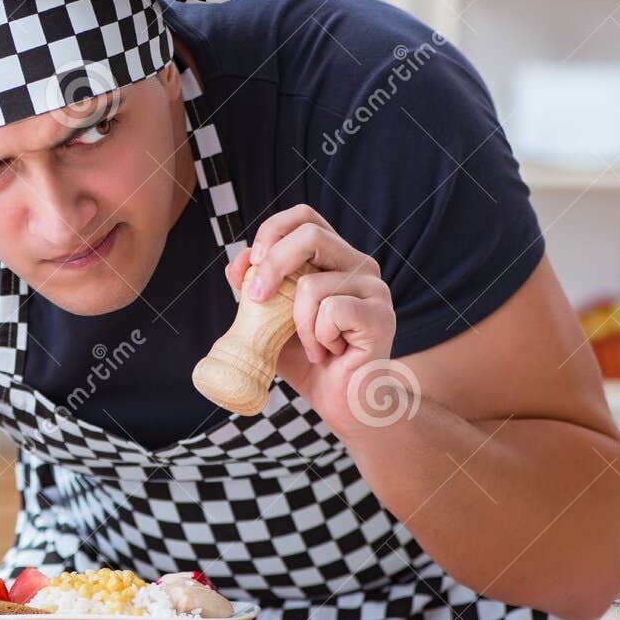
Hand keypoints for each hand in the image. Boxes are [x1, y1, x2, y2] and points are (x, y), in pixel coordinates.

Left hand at [223, 204, 401, 433]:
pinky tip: (330, 354)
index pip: (305, 217)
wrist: (344, 402)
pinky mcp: (381, 316)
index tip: (252, 261)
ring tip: (313, 348)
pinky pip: (331, 312)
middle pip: (310, 235)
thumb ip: (256, 290)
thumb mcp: (271, 320)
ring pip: (313, 284)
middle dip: (272, 265)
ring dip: (297, 324)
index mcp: (335, 258)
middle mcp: (359, 264)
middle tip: (256, 300)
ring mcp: (374, 288)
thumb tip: (238, 263)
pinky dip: (318, 338)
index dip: (273, 229)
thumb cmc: (309, 361)